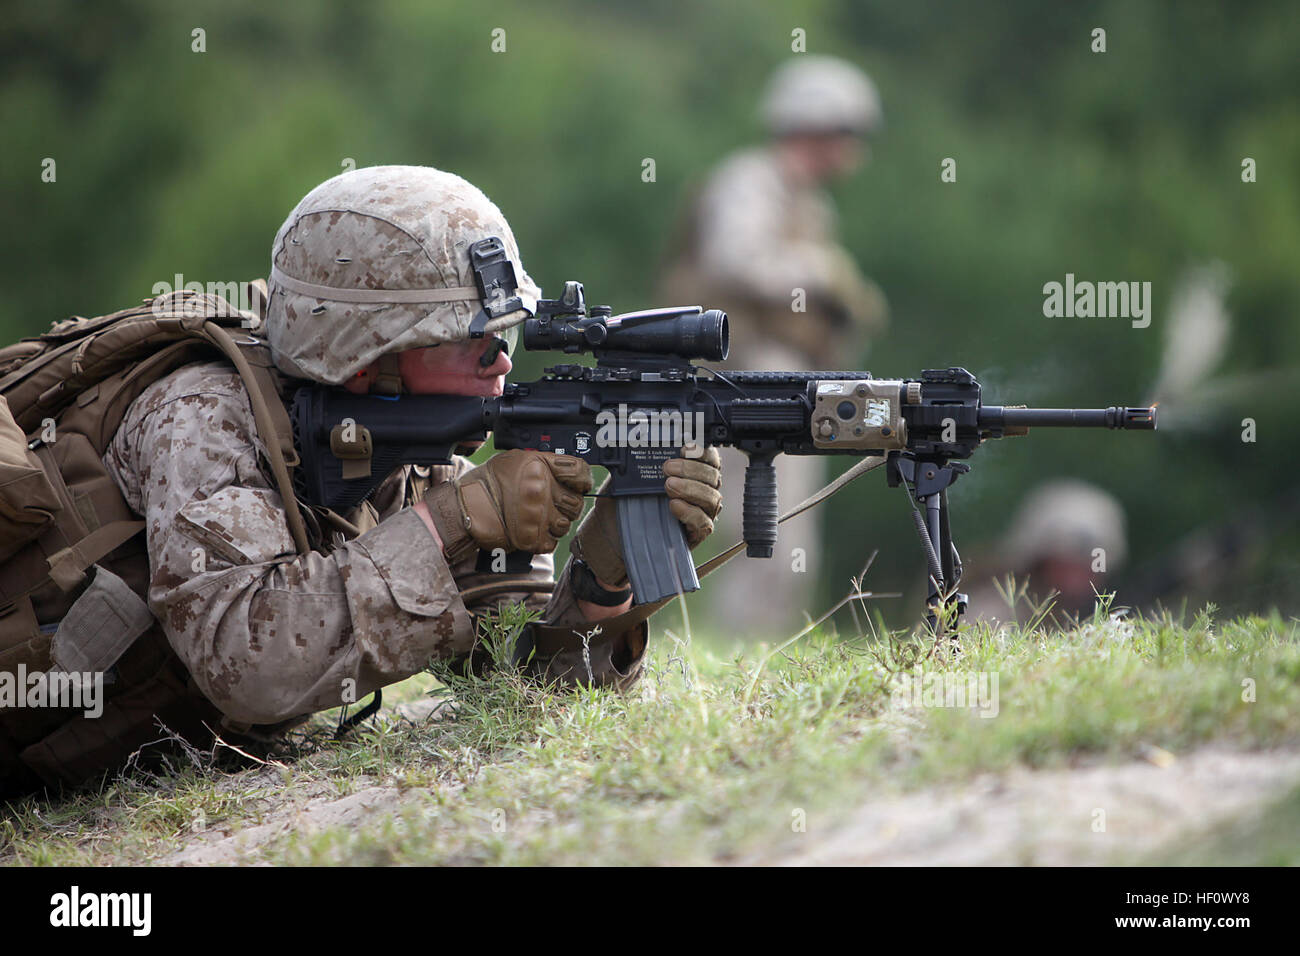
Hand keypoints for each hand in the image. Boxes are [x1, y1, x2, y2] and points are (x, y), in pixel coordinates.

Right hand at [424, 449, 591, 558]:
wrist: (468, 508)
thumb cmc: (490, 483)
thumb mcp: (517, 458)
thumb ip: (546, 462)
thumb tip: (568, 468)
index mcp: (539, 468)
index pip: (581, 471)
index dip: (582, 479)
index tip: (579, 483)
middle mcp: (542, 491)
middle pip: (576, 502)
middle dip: (567, 504)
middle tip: (551, 503)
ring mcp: (539, 517)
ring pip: (566, 524)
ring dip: (555, 523)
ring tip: (538, 516)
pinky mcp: (534, 538)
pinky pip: (553, 541)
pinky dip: (544, 537)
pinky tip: (532, 528)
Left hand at [572, 443, 722, 585]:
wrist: (618, 530)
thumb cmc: (630, 499)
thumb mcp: (633, 475)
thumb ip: (641, 460)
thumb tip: (637, 443)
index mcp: (695, 471)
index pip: (709, 457)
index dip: (702, 450)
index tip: (685, 447)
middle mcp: (704, 490)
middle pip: (712, 476)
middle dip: (690, 469)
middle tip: (667, 468)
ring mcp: (704, 512)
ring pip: (711, 498)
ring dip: (691, 488)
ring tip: (668, 485)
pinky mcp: (698, 533)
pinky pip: (703, 522)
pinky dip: (690, 512)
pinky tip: (674, 505)